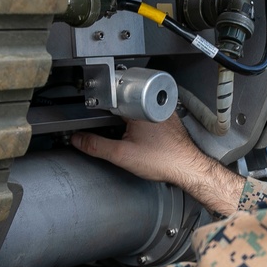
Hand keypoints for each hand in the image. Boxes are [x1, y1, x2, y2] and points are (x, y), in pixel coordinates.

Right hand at [71, 115, 245, 215]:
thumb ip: (96, 146)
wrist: (187, 168)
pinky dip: (139, 120)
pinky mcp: (168, 118)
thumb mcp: (122, 155)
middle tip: (108, 127)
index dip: (99, 106)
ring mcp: (162, 110)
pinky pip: (147, 113)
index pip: (111, 97)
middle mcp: (152, 104)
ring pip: (136, 107)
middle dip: (112, 113)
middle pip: (123, 101)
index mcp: (139, 107)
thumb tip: (78, 139)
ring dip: (126, 116)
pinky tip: (139, 135)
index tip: (91, 115)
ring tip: (124, 132)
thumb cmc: (163, 160)